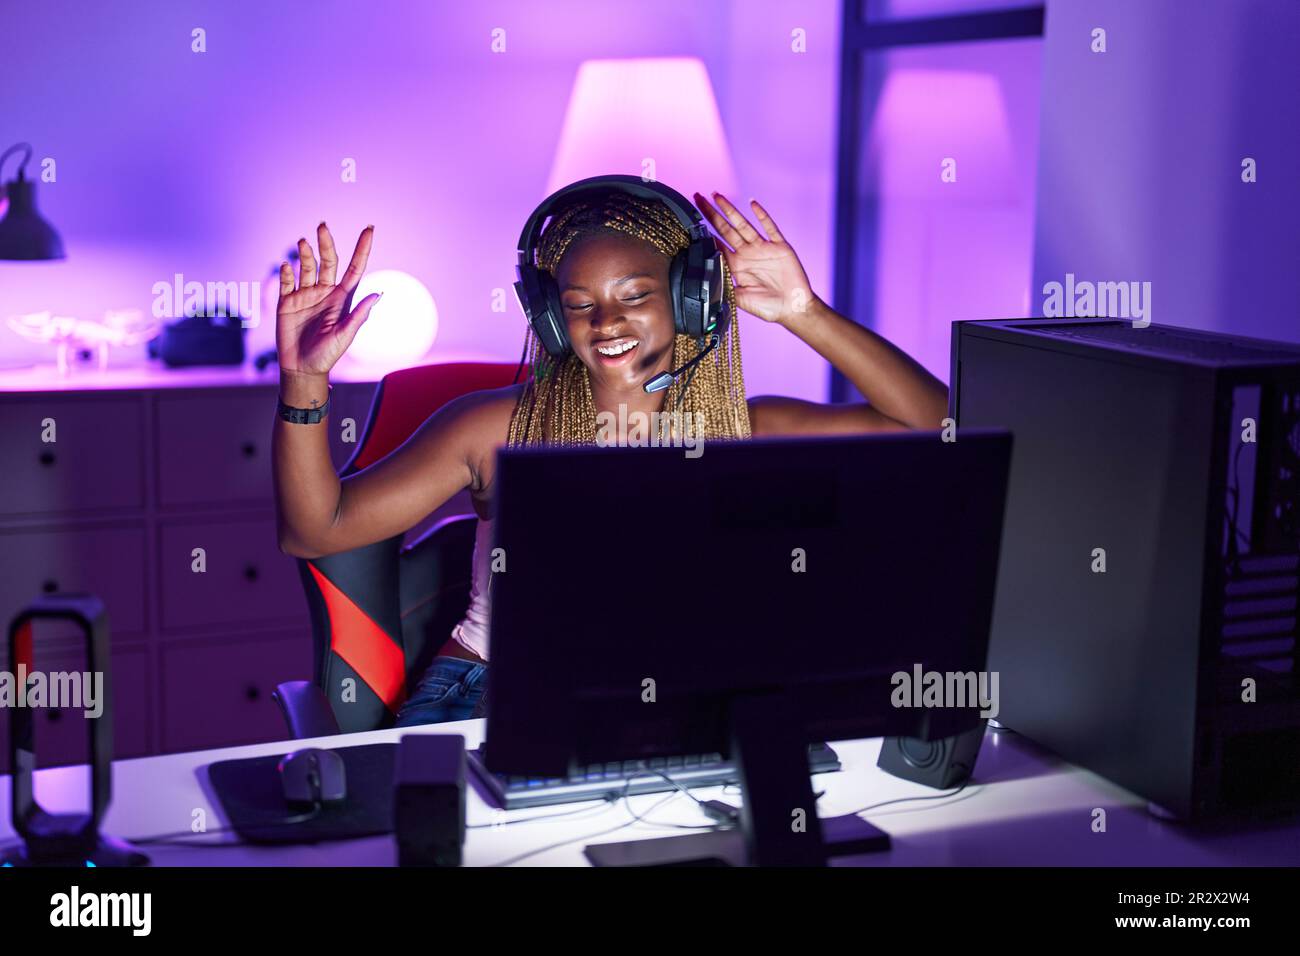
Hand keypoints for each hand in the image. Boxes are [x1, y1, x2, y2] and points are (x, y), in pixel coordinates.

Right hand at [276, 223, 380, 375]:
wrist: (302, 368)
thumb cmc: (327, 355)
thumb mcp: (345, 336)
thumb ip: (359, 315)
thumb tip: (377, 294)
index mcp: (342, 299)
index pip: (355, 268)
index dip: (362, 249)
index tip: (369, 229)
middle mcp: (325, 292)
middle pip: (328, 261)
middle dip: (326, 243)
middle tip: (322, 226)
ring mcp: (306, 295)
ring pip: (307, 267)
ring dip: (306, 253)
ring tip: (303, 242)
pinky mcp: (287, 302)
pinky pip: (286, 281)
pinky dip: (286, 272)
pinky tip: (288, 265)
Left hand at [692, 192, 817, 324]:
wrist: (792, 309)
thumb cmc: (767, 308)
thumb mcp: (739, 299)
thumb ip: (725, 286)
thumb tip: (705, 280)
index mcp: (736, 266)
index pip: (716, 244)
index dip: (704, 231)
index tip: (691, 218)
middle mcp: (747, 254)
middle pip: (725, 229)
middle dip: (711, 213)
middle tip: (698, 198)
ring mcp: (763, 248)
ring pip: (743, 224)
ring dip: (730, 210)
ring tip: (716, 196)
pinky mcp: (779, 246)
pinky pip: (770, 228)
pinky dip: (762, 216)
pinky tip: (752, 204)